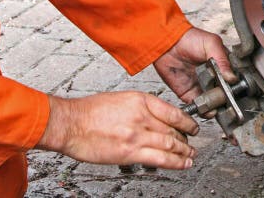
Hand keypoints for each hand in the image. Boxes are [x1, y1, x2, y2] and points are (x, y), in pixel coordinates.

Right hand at [37, 92, 197, 168]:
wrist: (71, 123)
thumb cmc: (89, 111)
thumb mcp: (121, 99)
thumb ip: (141, 108)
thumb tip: (156, 119)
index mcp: (141, 101)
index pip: (174, 112)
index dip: (188, 122)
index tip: (193, 126)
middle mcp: (143, 117)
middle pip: (174, 129)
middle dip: (186, 139)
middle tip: (191, 143)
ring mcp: (138, 135)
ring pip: (171, 144)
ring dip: (185, 152)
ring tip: (191, 155)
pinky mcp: (130, 152)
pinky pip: (160, 158)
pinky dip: (175, 162)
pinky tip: (183, 163)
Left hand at [153, 27, 235, 102]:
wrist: (167, 43)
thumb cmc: (190, 39)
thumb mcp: (211, 44)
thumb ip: (223, 60)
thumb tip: (232, 78)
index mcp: (223, 66)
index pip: (234, 80)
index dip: (237, 88)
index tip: (238, 93)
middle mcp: (215, 78)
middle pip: (226, 94)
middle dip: (228, 101)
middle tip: (228, 103)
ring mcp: (203, 87)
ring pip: (215, 103)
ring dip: (217, 108)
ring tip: (218, 108)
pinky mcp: (191, 94)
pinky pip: (200, 107)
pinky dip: (204, 111)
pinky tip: (208, 110)